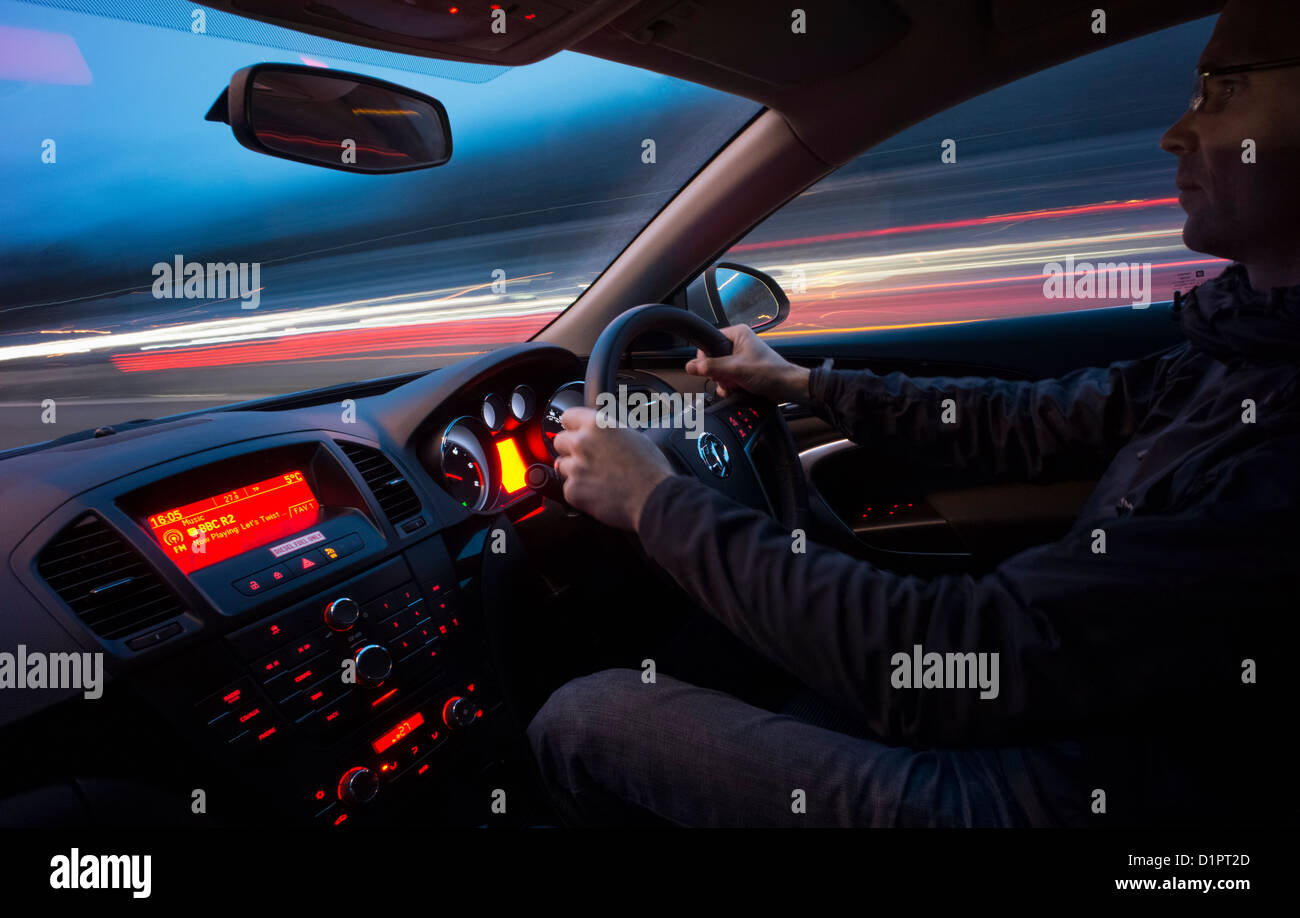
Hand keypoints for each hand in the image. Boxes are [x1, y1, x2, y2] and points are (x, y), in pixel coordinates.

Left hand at [552, 407, 675, 532]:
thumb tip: (600, 431)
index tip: (575, 432)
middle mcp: (582, 443)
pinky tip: (596, 492)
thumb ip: (608, 430)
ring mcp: (575, 468)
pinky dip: (579, 491)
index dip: (573, 426)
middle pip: (560, 441)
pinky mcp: (573, 491)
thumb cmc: (650, 468)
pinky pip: (567, 488)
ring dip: (574, 470)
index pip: (568, 416)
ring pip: (561, 465)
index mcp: (597, 424)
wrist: (653, 498)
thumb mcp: (633, 435)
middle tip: (588, 458)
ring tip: (595, 477)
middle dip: (571, 449)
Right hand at [684, 324, 809, 400]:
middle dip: (717, 374)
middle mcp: (738, 343)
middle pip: (713, 359)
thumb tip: (690, 366)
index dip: (707, 358)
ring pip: (719, 371)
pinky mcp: (743, 371)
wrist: (786, 387)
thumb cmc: (769, 372)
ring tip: (734, 385)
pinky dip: (729, 386)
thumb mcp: (736, 369)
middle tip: (727, 378)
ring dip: (723, 382)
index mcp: (737, 334)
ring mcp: (740, 358)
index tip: (710, 369)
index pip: (710, 342)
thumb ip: (711, 367)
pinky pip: (727, 378)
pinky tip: (735, 390)